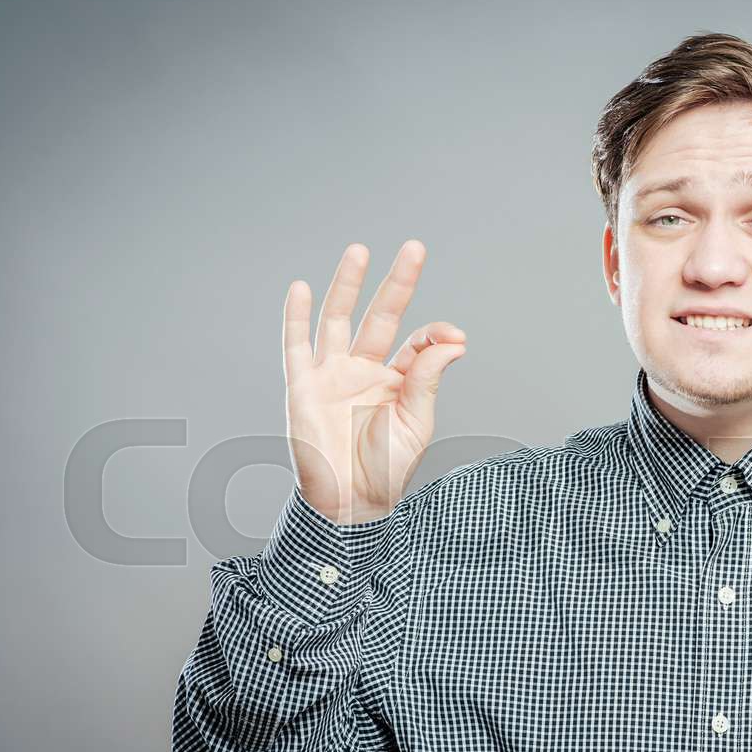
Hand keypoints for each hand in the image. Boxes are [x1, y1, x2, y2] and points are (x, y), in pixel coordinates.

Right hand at [282, 240, 466, 523]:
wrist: (348, 503)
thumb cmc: (385, 470)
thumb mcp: (416, 421)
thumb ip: (429, 377)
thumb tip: (454, 340)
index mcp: (397, 382)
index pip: (417, 343)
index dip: (436, 334)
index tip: (454, 337)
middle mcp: (364, 372)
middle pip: (380, 317)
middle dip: (396, 283)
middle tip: (414, 248)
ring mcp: (332, 376)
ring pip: (339, 320)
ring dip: (348, 285)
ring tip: (359, 251)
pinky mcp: (304, 386)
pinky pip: (297, 345)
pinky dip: (297, 317)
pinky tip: (302, 289)